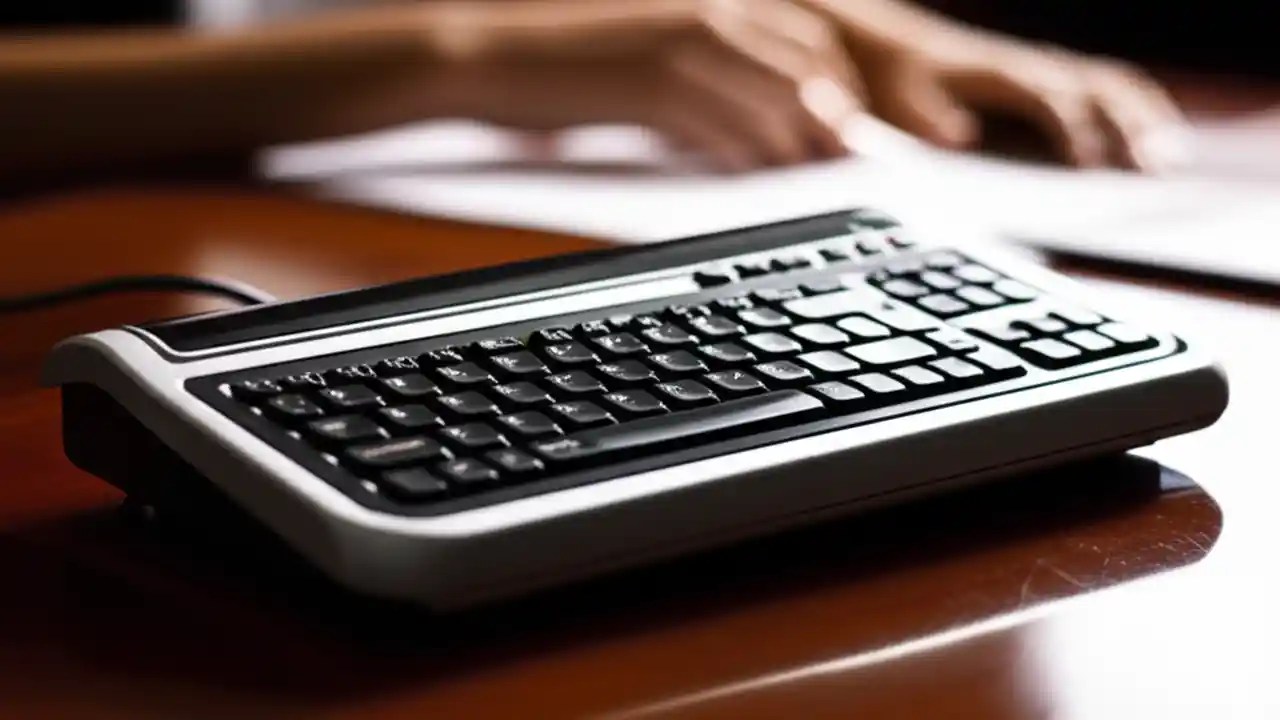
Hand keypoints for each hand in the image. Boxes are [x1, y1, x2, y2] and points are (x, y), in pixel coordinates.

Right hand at [429, 0, 863, 170]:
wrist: (492, 58)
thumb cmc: (568, 64)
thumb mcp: (651, 59)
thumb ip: (710, 80)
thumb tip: (764, 124)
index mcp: (711, 1)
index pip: (810, 43)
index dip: (840, 91)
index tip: (846, 132)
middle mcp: (708, 13)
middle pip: (807, 72)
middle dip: (829, 122)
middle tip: (834, 163)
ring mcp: (682, 48)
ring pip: (775, 103)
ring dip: (794, 146)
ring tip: (797, 177)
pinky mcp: (654, 88)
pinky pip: (725, 130)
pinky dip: (745, 157)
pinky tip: (747, 175)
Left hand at [801, 0, 1187, 169]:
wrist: (889, 43)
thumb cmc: (896, 76)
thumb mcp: (900, 97)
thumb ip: (928, 115)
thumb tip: (960, 136)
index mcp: (995, 72)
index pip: (1046, 95)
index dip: (1070, 126)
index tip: (1088, 163)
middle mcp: (1029, 67)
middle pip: (1095, 87)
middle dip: (1128, 124)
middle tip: (1155, 167)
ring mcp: (1044, 74)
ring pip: (1110, 88)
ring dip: (1143, 120)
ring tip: (1170, 163)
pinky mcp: (1049, 87)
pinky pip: (1105, 95)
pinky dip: (1138, 116)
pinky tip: (1159, 149)